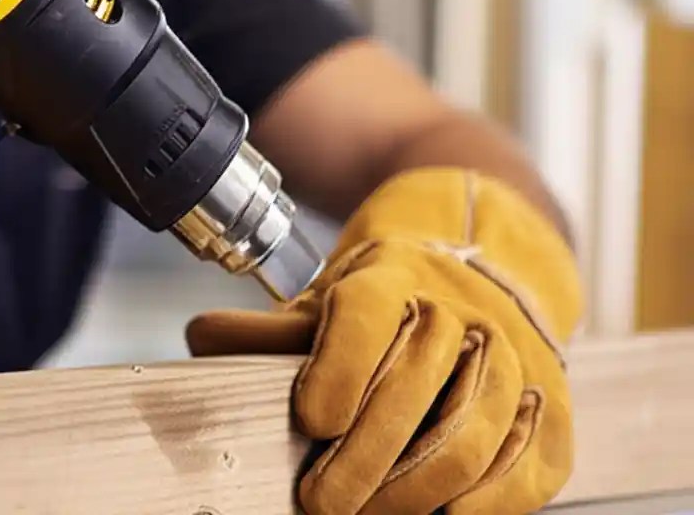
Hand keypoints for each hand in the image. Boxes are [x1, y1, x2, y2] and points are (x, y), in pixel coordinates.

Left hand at [187, 168, 581, 513]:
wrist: (486, 264)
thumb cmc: (391, 300)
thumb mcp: (326, 301)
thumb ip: (267, 331)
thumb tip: (202, 339)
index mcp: (393, 276)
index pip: (367, 315)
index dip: (340, 368)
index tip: (312, 420)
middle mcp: (462, 311)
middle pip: (417, 385)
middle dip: (363, 457)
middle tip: (320, 502)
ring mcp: (515, 357)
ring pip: (472, 432)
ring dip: (413, 488)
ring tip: (365, 513)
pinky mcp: (551, 407)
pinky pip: (529, 465)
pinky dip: (488, 503)